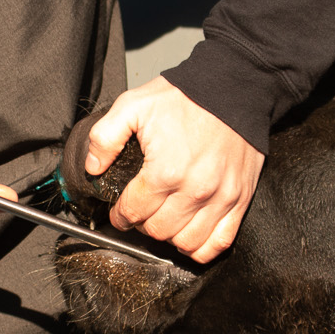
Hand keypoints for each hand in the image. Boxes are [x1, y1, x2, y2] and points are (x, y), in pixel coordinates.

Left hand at [84, 77, 262, 262]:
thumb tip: (93, 167)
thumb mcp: (134, 105)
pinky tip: (190, 234)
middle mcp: (194, 189)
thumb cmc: (187, 96)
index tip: (120, 212)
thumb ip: (105, 137)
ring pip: (186, 242)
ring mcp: (221, 198)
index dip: (120, 215)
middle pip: (157, 231)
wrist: (234, 86)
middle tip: (141, 213)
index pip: (133, 212)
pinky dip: (201, 247)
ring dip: (169, 237)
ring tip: (164, 221)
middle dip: (142, 225)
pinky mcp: (240, 199)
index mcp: (166, 170)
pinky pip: (219, 242)